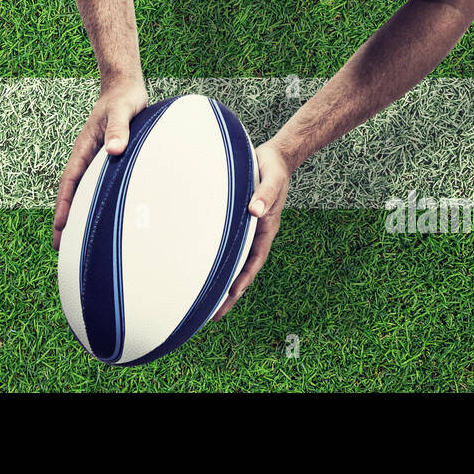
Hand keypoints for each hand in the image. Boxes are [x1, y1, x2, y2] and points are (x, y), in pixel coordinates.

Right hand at [52, 76, 148, 249]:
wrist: (124, 88)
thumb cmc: (124, 98)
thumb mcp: (123, 111)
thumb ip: (119, 128)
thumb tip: (114, 150)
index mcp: (85, 148)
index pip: (71, 181)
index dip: (65, 205)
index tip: (60, 227)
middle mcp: (87, 157)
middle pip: (73, 193)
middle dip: (65, 219)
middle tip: (60, 248)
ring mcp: (96, 160)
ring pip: (84, 191)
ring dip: (79, 214)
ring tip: (76, 241)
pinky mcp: (108, 160)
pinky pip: (97, 186)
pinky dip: (94, 203)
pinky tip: (100, 216)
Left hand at [211, 142, 291, 321]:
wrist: (274, 157)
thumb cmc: (273, 168)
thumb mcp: (273, 179)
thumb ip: (265, 194)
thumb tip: (255, 210)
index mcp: (265, 229)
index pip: (253, 261)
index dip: (243, 280)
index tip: (231, 296)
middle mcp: (255, 234)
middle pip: (241, 269)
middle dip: (228, 293)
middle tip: (212, 315)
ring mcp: (245, 229)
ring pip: (232, 261)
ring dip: (220, 281)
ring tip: (202, 302)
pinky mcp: (235, 221)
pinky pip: (225, 245)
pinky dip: (215, 259)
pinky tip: (200, 267)